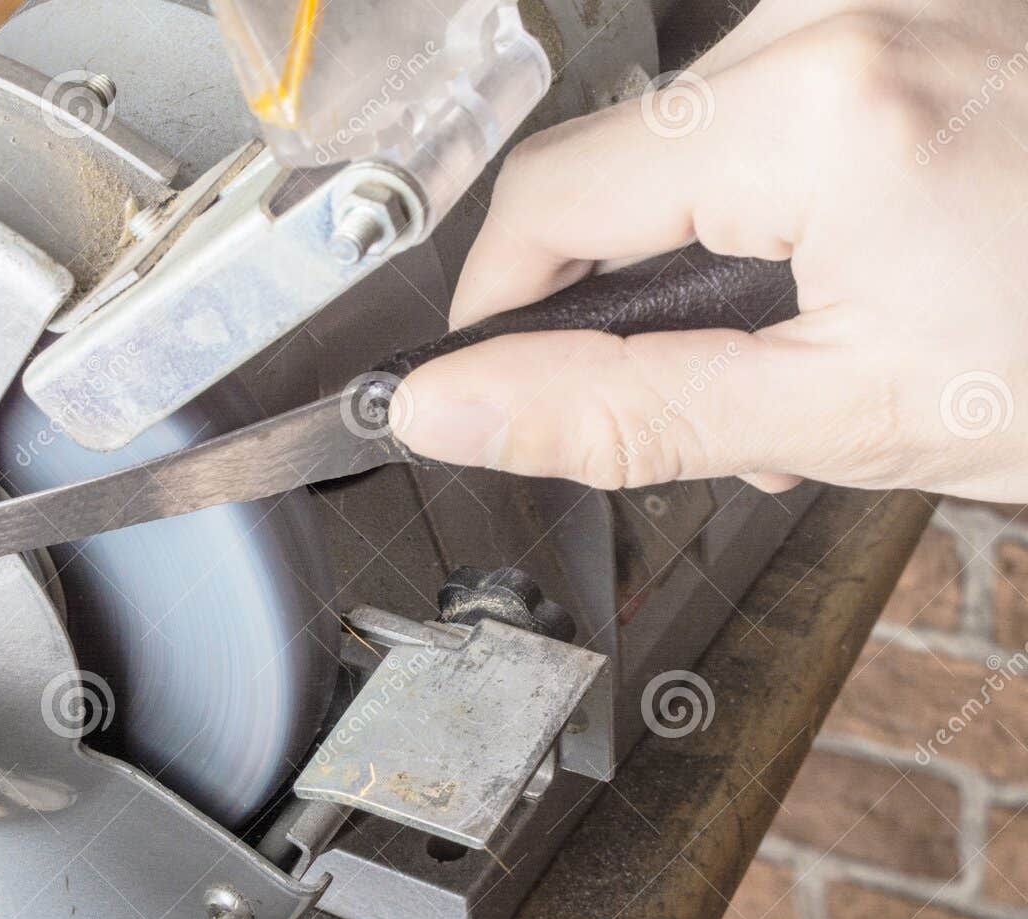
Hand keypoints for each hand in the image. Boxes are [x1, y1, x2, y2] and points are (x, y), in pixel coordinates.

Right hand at [398, 0, 1027, 500]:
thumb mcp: (848, 414)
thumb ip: (623, 410)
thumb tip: (454, 405)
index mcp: (810, 109)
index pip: (545, 198)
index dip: (497, 305)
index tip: (501, 377)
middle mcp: (843, 12)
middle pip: (624, 164)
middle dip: (645, 295)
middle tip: (739, 404)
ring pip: (705, 140)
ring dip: (728, 253)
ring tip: (835, 346)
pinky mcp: (926, 12)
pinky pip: (791, 101)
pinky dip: (799, 199)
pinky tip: (878, 270)